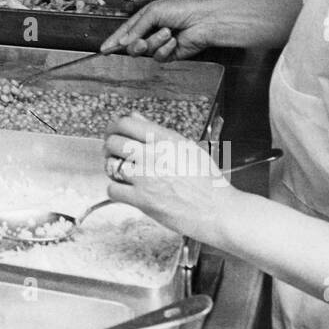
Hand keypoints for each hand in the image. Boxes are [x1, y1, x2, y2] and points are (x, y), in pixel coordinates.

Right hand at [98, 0, 222, 60]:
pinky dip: (166, 48)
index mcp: (145, 19)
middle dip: (135, 44)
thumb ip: (135, 27)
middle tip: (141, 41)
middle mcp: (150, 32)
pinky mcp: (170, 54)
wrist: (203, 20)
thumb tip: (122, 42)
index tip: (104, 49)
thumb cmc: (181, 9)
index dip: (114, 40)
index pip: (125, 31)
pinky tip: (174, 40)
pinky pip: (159, 56)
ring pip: (145, 52)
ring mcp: (159, 44)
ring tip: (168, 32)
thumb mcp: (153, 12)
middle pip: (132, 45)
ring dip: (155, 42)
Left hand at [103, 114, 240, 244]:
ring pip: (110, 165)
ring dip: (113, 169)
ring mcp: (146, 177)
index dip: (114, 126)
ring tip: (122, 173)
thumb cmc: (208, 182)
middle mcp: (153, 154)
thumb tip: (136, 117)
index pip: (126, 122)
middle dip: (110, 147)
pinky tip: (126, 190)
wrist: (218, 211)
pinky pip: (113, 189)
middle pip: (113, 142)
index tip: (113, 131)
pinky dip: (116, 190)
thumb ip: (158, 132)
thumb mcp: (188, 147)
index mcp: (166, 139)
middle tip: (113, 153)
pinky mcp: (142, 199)